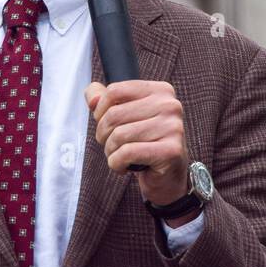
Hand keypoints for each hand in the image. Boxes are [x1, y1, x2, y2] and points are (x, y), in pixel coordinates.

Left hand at [84, 79, 189, 206]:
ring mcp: (173, 127)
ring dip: (110, 151)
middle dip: (103, 134)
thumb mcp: (124, 116)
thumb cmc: (144, 142)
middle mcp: (170, 105)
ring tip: (119, 157)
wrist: (167, 176)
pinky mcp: (170, 150)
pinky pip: (127, 153)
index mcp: (160, 91)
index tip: (104, 124)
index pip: (115, 90)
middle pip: (114, 114)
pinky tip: (124, 167)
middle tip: (111, 145)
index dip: (100, 110)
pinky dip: (116, 163)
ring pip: (119, 135)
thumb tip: (92, 98)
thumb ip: (104, 100)